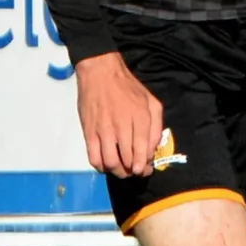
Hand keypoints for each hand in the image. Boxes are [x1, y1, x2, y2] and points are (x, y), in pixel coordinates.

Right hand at [75, 52, 163, 177]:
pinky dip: (101, 167)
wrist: (100, 74)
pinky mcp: (89, 132)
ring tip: (122, 170)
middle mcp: (121, 126)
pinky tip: (107, 164)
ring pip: (110, 163)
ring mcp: (103, 130)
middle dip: (133, 171)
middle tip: (135, 171)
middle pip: (128, 160)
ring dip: (118, 171)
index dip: (144, 166)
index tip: (144, 169)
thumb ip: (156, 126)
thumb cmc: (128, 88)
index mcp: (139, 117)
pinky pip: (94, 158)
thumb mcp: (151, 102)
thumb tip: (152, 150)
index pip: (142, 150)